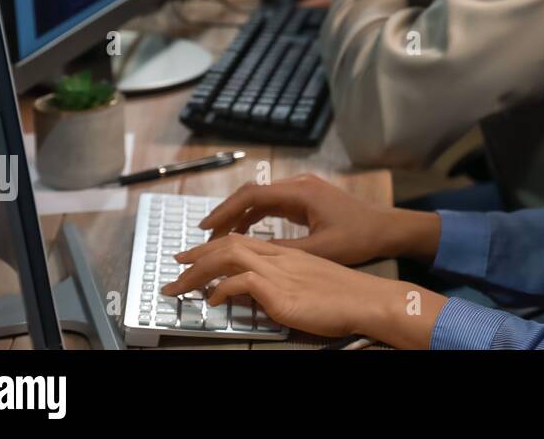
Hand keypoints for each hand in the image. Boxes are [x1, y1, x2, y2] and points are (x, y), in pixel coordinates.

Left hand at [162, 234, 445, 346]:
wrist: (368, 300)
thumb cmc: (345, 297)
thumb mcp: (309, 284)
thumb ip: (284, 283)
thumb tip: (257, 291)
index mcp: (288, 253)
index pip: (241, 241)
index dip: (212, 247)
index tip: (193, 257)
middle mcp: (281, 256)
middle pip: (228, 244)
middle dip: (196, 255)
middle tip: (175, 267)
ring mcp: (280, 271)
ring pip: (228, 256)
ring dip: (198, 271)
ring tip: (180, 285)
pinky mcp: (281, 291)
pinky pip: (240, 283)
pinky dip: (221, 290)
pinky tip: (212, 301)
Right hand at [198, 174, 438, 266]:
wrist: (386, 228)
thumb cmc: (358, 238)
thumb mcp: (319, 250)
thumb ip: (283, 252)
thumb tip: (248, 256)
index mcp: (301, 192)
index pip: (252, 195)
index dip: (225, 210)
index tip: (204, 227)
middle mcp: (299, 184)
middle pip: (253, 193)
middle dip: (227, 212)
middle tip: (205, 234)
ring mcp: (303, 189)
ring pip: (261, 198)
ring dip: (239, 215)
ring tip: (219, 236)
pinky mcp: (306, 198)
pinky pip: (273, 204)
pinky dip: (255, 216)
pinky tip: (243, 233)